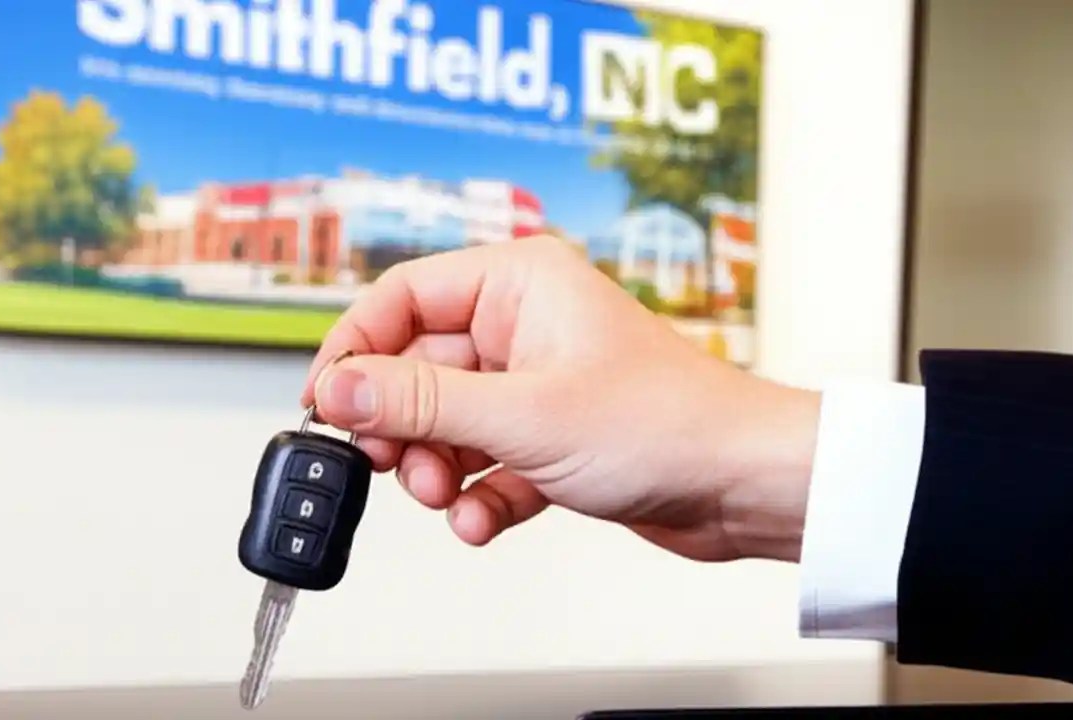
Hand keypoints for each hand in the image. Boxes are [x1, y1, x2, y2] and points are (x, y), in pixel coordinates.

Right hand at [300, 237, 819, 562]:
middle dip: (404, 427)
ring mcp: (539, 384)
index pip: (402, 297)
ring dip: (440, 469)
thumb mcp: (521, 414)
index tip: (329, 404)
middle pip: (419, 368)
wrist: (743, 485)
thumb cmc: (667, 423)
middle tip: (394, 465)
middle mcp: (526, 326)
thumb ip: (419, 402)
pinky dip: (480, 495)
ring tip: (450, 499)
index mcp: (519, 283)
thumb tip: (340, 389)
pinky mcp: (553, 437)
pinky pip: (488, 461)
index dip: (357, 350)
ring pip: (450, 422)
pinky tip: (486, 520)